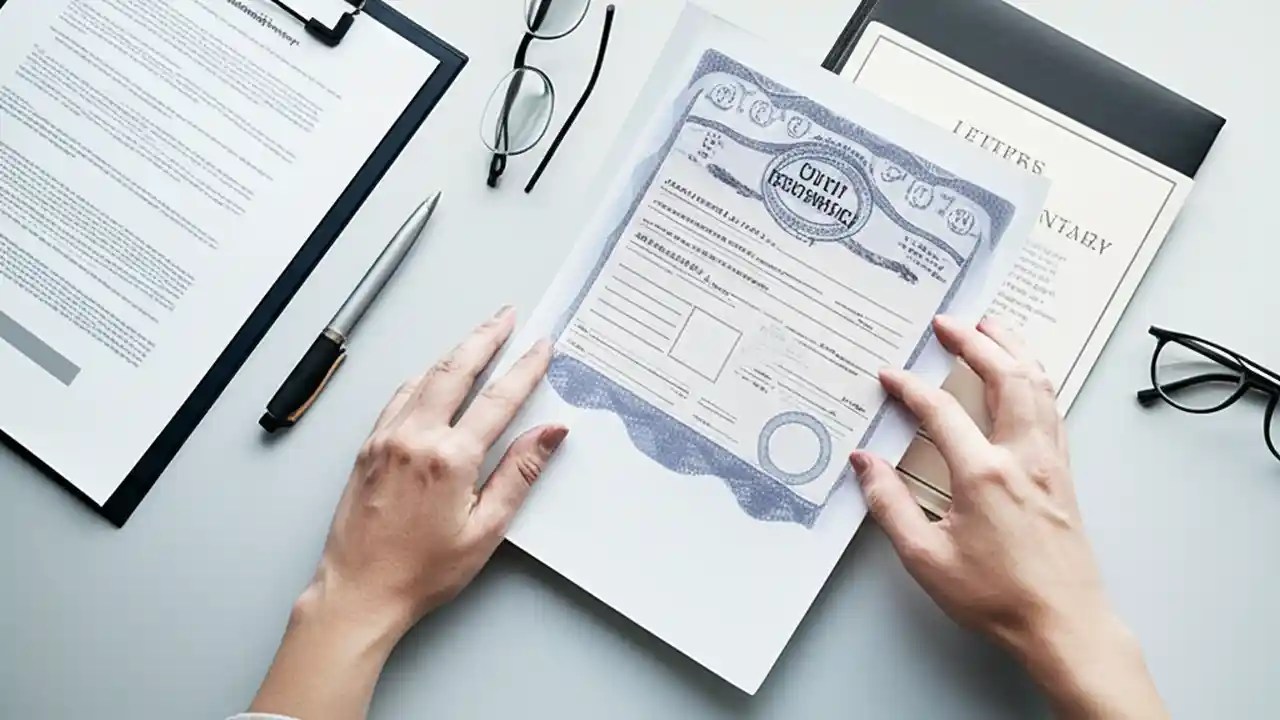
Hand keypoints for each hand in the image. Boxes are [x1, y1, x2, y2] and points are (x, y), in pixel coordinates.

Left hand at [251, 306, 566, 719]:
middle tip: (507, 317)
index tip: (541, 347)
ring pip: (425, 377)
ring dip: (454, 352)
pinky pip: (398, 397)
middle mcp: (415, 438)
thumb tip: (549, 435)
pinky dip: (422, 377)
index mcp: (449, 458)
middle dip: (485, 338)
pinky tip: (432, 374)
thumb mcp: (485, 529)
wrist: (358, 592)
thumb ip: (518, 473)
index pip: (499, 399)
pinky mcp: (367, 447)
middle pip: (456, 370)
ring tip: (477, 336)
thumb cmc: (420, 572)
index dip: (525, 369)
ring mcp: (386, 438)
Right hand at [852, 315, 1164, 718]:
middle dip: (975, 341)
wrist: (1063, 624)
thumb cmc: (997, 598)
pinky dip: (1036, 378)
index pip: (942, 410)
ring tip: (992, 326)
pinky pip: (1053, 407)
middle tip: (948, 323)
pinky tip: (1027, 375)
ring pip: (1038, 385)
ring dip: (1014, 348)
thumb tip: (866, 464)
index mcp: (984, 475)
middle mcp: (1023, 457)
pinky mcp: (1064, 474)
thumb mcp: (925, 558)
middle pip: (1005, 375)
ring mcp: (1050, 462)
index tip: (889, 376)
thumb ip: (889, 505)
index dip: (910, 387)